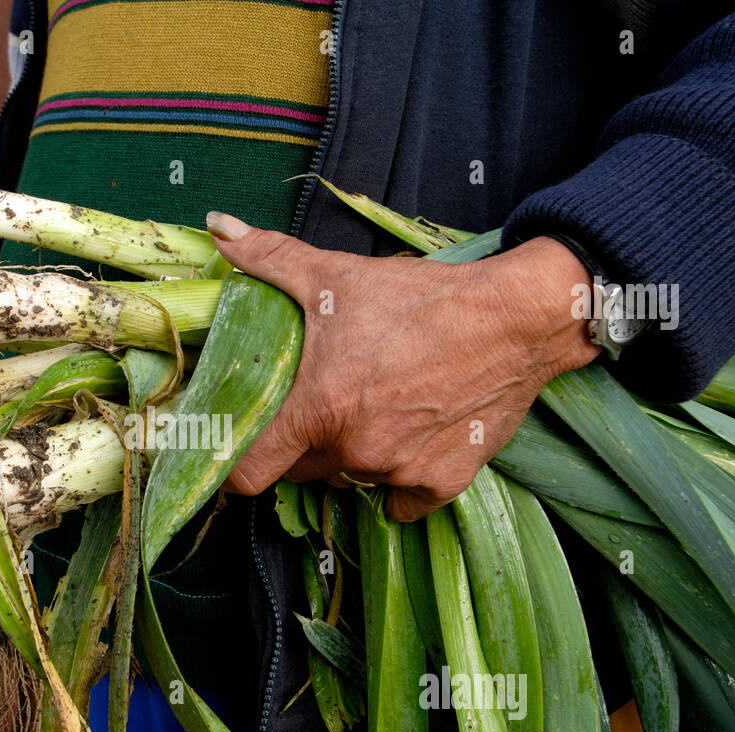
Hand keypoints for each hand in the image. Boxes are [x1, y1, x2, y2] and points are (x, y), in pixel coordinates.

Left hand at [206, 211, 600, 520]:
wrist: (514, 319)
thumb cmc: (421, 300)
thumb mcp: (335, 276)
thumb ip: (268, 258)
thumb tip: (219, 227)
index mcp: (318, 409)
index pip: (251, 473)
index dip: (235, 468)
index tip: (236, 460)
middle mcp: (354, 451)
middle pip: (300, 474)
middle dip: (301, 449)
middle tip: (319, 411)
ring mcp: (400, 472)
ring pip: (351, 482)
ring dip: (351, 460)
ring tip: (372, 414)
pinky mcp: (443, 484)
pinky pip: (402, 502)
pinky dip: (400, 481)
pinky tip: (409, 442)